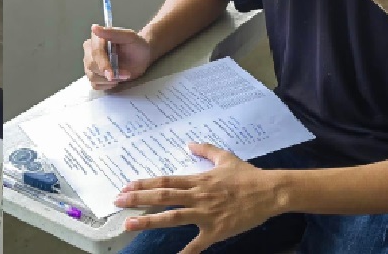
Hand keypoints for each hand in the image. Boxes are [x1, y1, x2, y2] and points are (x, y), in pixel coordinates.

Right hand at [82, 25, 155, 89]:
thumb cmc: (136, 45)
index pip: (95, 53)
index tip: (111, 73)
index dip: (102, 64)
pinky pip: (95, 85)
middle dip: (108, 73)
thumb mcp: (129, 36)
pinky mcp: (95, 76)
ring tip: (124, 75)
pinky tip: (116, 79)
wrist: (142, 56)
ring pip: (92, 77)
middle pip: (91, 66)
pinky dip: (107, 85)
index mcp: (96, 40)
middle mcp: (90, 52)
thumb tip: (94, 28)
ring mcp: (91, 65)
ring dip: (110, 80)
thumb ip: (112, 33)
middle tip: (125, 74)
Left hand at [115, 143, 280, 253]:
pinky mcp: (217, 230)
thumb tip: (190, 144)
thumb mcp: (225, 158)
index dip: (144, 184)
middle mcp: (197, 195)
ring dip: (149, 220)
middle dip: (138, 199)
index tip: (125, 187)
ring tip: (129, 224)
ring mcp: (206, 213)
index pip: (164, 181)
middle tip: (117, 203)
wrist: (270, 191)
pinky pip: (198, 243)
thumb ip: (205, 150)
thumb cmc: (247, 176)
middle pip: (162, 197)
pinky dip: (186, 252)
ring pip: (172, 217)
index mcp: (197, 180)